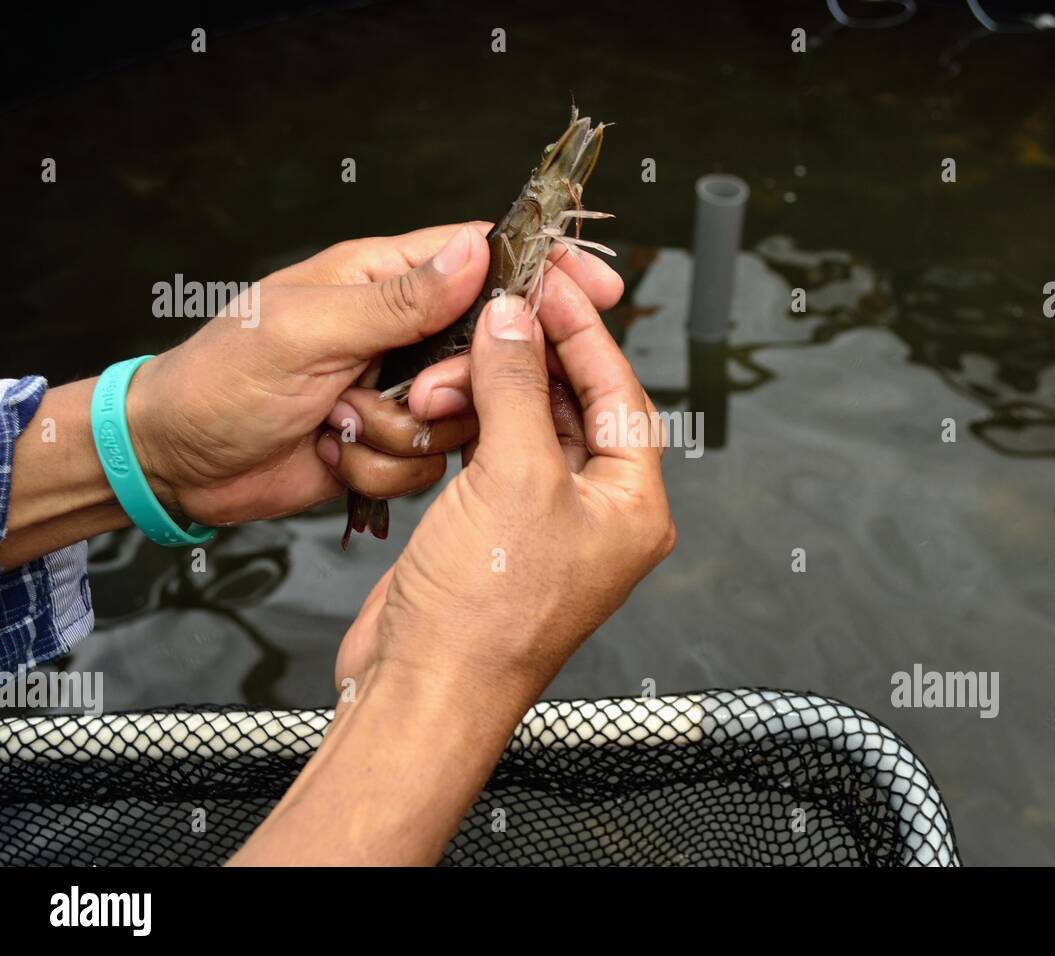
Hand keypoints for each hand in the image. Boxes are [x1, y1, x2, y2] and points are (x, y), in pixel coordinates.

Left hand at [125, 223, 622, 525]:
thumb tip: (475, 252)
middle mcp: (401, 333)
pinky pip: (430, 461)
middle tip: (414, 394)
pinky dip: (384, 467)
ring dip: (404, 432)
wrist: (179, 465)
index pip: (483, 258)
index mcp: (383, 279)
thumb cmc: (222, 379)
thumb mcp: (309, 329)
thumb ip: (398, 298)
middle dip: (455, 387)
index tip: (597, 290)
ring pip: (464, 418)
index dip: (541, 272)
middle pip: (487, 353)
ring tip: (342, 423)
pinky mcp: (391, 444)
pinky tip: (336, 454)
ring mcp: (400, 392)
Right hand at [335, 262, 673, 701]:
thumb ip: (516, 387)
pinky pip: (490, 455)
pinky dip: (467, 423)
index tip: (550, 285)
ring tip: (448, 369)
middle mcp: (598, 515)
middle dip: (529, 359)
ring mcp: (544, 524)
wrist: (420, 691)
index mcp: (633, 507)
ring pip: (526, 427)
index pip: (619, 395)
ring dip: (489, 391)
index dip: (584, 334)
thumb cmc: (485, 615)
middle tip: (496, 310)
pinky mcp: (495, 531)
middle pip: (573, 406)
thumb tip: (514, 320)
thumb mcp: (513, 479)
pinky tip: (442, 400)